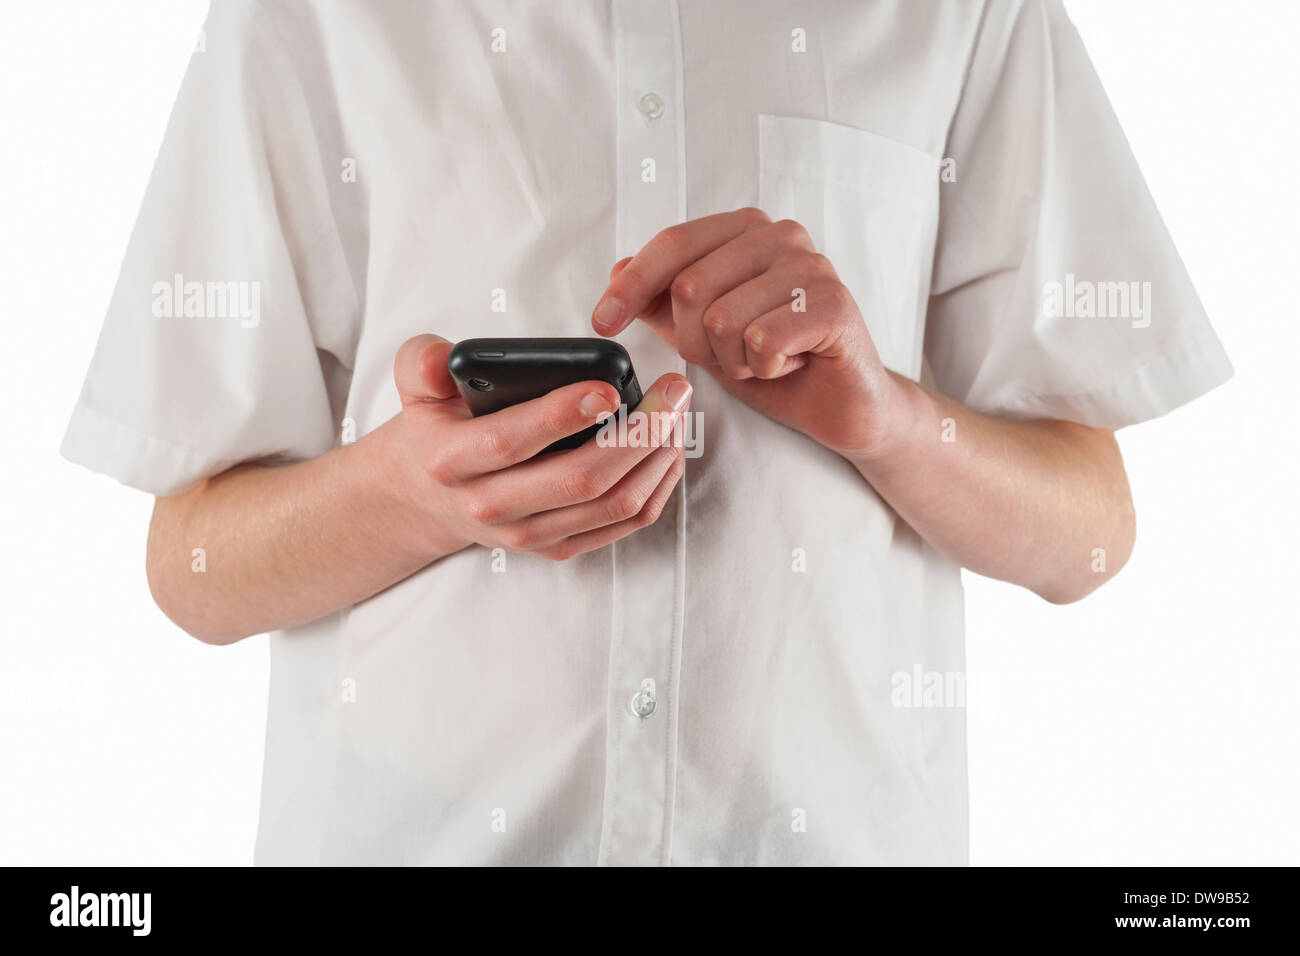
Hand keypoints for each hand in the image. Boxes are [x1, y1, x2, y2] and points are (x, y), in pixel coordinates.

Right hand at [389, 335, 691, 560]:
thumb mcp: (414, 381)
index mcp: (452, 460)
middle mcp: (490, 505)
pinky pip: (625, 522)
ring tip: (677, 412)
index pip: (512, 441)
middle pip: (580, 479)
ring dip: (657, 458)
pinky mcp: (560, 547)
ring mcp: (529, 534)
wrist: (429, 494)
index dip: (562, 415)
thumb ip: (421, 360)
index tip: (607, 387)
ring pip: (613, 504)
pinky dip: (658, 485)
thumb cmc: (438, 423)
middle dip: (638, 433)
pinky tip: (669, 447)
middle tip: (671, 391)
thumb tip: (441, 362)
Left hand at [591, 207, 904, 461]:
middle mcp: (781, 235)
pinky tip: (790, 365)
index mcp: (746, 230)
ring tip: (765, 361)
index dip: (630, 285)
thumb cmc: (775, 363)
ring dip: (734, 361)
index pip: (672, 244)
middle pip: (690, 287)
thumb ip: (663, 301)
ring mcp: (812, 266)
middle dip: (696, 342)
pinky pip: (763, 341)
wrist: (841, 405)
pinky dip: (765, 369)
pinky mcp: (835, 304)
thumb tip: (617, 270)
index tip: (602, 322)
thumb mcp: (703, 333)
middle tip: (733, 357)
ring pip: (723, 319)